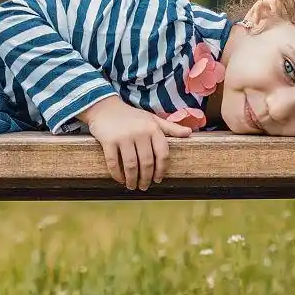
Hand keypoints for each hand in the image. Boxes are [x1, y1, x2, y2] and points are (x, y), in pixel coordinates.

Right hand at [78, 96, 194, 190]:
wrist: (104, 107)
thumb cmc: (131, 116)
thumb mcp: (152, 119)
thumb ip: (170, 127)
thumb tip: (189, 133)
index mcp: (153, 129)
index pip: (162, 154)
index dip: (161, 170)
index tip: (158, 179)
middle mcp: (140, 133)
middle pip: (147, 163)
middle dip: (146, 178)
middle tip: (144, 187)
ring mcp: (124, 137)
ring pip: (131, 165)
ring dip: (132, 179)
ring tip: (132, 186)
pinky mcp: (108, 141)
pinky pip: (113, 162)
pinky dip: (117, 174)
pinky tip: (120, 179)